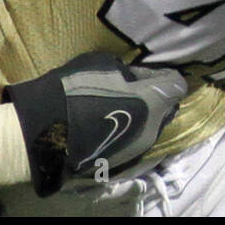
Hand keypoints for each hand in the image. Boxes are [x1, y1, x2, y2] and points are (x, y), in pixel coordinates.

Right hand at [3, 52, 187, 197]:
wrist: (47, 133)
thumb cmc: (76, 90)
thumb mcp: (104, 63)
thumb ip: (129, 71)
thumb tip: (136, 78)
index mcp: (154, 101)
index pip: (177, 84)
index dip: (164, 75)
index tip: (147, 73)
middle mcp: (153, 128)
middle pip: (167, 108)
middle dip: (156, 97)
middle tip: (133, 88)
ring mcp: (138, 148)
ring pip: (152, 127)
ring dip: (143, 115)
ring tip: (118, 107)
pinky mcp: (122, 161)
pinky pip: (134, 140)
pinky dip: (128, 130)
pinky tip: (107, 124)